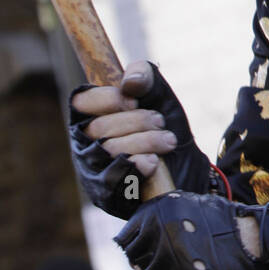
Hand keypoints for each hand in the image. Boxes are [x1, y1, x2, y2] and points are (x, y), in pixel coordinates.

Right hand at [69, 61, 211, 217]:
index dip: (106, 99)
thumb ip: (144, 76)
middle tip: (160, 122)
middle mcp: (85, 144)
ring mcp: (93, 170)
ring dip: (146, 141)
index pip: (80, 102)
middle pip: (99, 128)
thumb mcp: (159, 95)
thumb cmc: (164, 127)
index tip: (133, 100)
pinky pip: (116, 179)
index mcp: (91, 116)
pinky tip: (154, 162)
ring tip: (168, 141)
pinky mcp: (107, 194)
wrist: (187, 166)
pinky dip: (139, 166)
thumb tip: (129, 82)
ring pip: (110, 150)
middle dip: (137, 121)